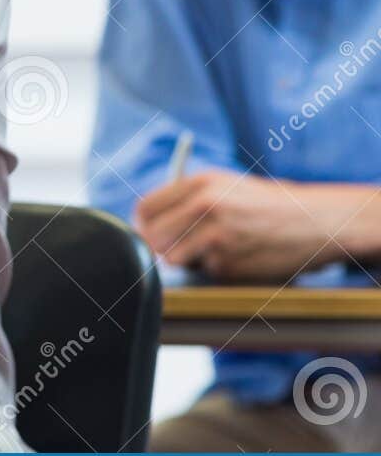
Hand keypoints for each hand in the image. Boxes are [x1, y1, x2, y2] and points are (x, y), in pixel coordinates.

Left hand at [135, 171, 359, 280]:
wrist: (314, 222)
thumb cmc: (267, 204)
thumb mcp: (226, 186)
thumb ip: (187, 198)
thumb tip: (147, 221)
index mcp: (200, 184)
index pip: (146, 208)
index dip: (142, 223)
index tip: (146, 231)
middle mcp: (204, 207)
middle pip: (152, 236)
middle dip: (156, 246)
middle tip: (171, 248)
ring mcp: (216, 237)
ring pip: (172, 258)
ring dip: (185, 260)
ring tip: (212, 249)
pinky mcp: (228, 264)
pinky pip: (205, 271)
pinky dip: (216, 269)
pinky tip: (240, 256)